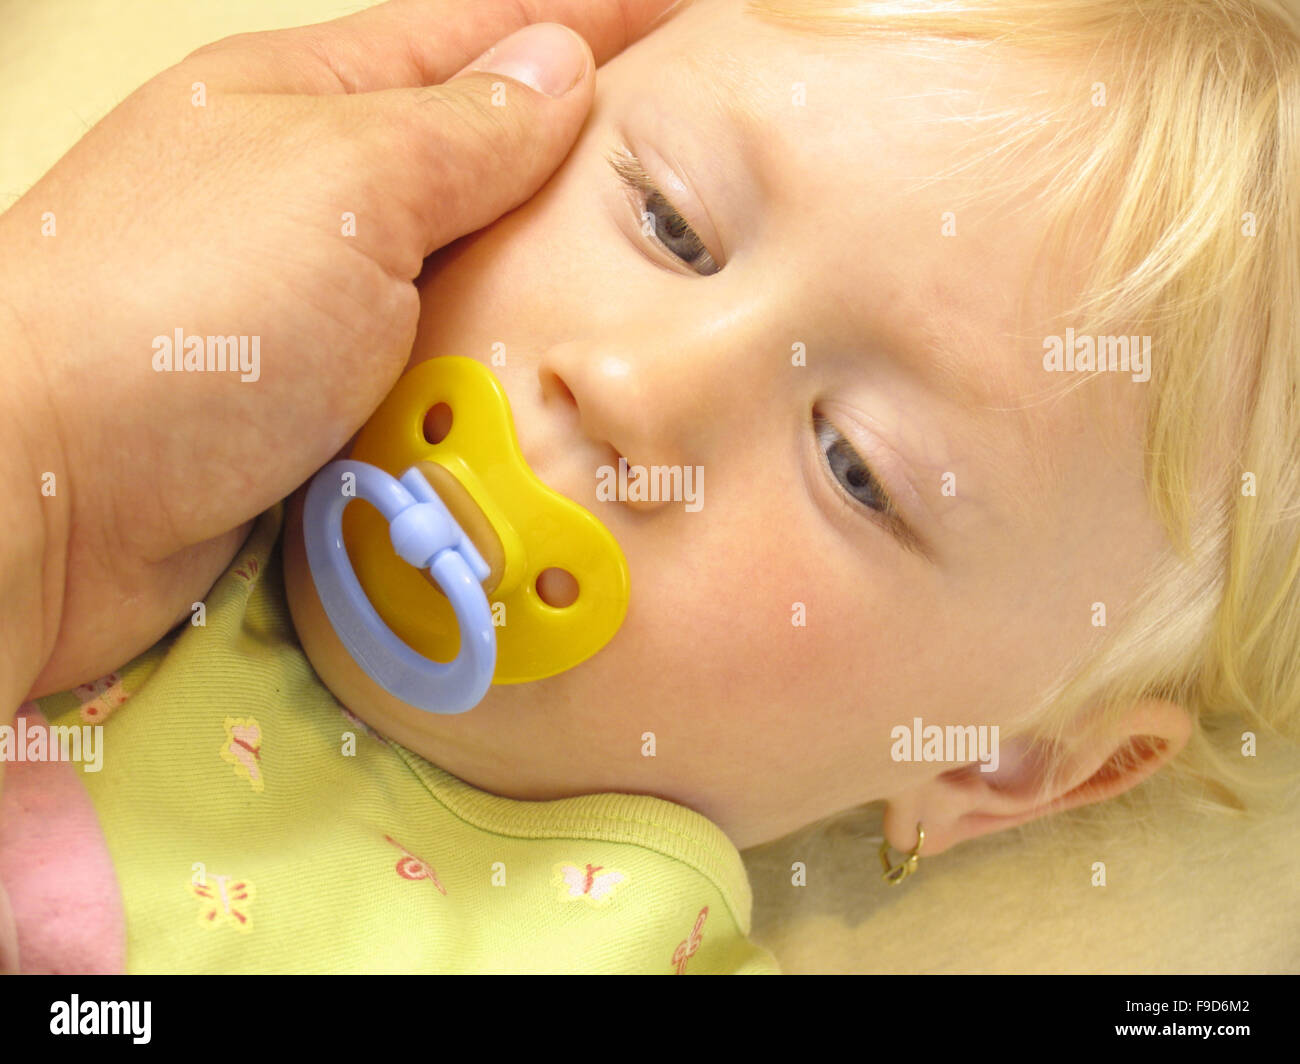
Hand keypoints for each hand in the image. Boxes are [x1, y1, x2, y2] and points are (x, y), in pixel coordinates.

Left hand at [0, 0, 678, 706]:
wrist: (43, 498)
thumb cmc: (182, 311)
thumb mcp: (342, 185)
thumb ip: (464, 133)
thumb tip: (560, 64)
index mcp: (312, 103)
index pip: (482, 31)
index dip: (596, 14)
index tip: (704, 12)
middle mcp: (317, 201)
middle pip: (484, 160)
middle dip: (592, 154)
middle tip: (711, 168)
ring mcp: (321, 314)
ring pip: (472, 281)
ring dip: (557, 283)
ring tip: (670, 281)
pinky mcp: (329, 414)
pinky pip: (446, 379)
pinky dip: (507, 377)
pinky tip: (569, 382)